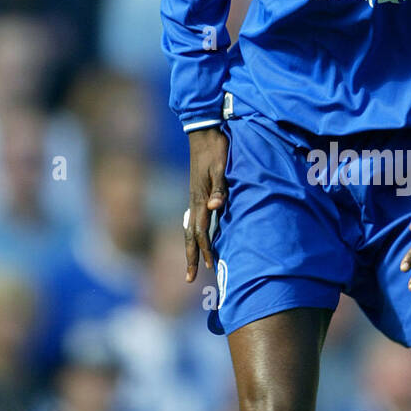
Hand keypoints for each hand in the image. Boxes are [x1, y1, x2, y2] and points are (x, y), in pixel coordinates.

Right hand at [186, 126, 227, 281]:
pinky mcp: (197, 193)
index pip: (200, 231)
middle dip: (191, 258)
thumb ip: (220, 187)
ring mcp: (194, 198)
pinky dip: (193, 235)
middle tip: (190, 279)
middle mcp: (194, 202)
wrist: (205, 131)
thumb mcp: (222, 167)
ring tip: (192, 266)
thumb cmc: (217, 149)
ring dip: (190, 249)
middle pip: (189, 236)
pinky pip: (192, 221)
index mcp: (200, 199)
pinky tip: (197, 240)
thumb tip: (214, 207)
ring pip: (189, 230)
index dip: (205, 250)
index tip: (210, 266)